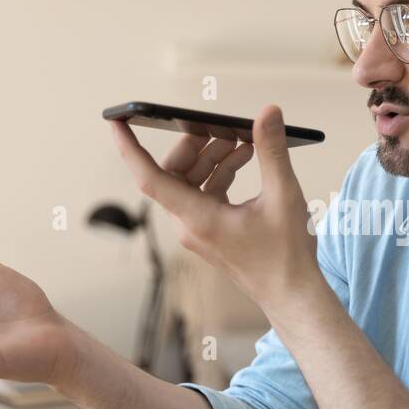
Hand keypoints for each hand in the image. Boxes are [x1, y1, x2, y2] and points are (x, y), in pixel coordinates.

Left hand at [109, 104, 322, 314]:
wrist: (291, 295)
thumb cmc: (286, 255)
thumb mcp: (283, 196)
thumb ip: (272, 151)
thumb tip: (268, 113)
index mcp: (198, 219)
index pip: (150, 178)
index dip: (129, 148)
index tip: (117, 122)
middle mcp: (190, 226)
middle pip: (174, 174)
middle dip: (196, 147)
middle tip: (222, 129)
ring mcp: (198, 231)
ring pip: (190, 183)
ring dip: (213, 160)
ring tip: (245, 144)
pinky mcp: (210, 233)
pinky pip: (204, 196)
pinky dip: (220, 176)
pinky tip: (245, 163)